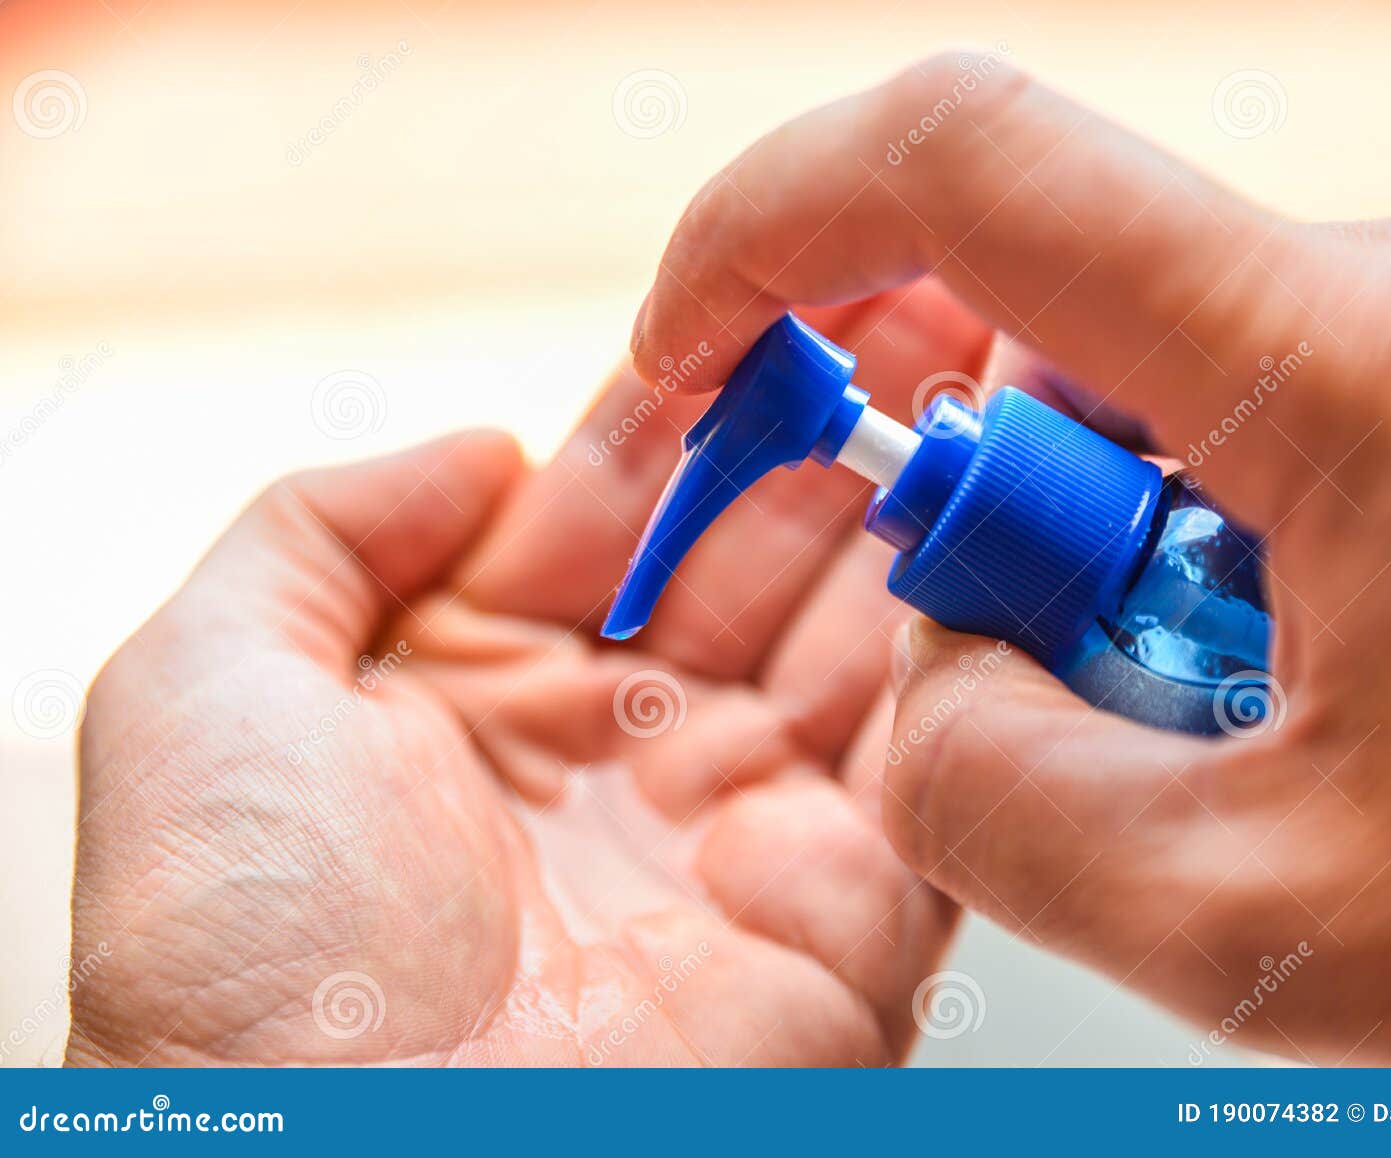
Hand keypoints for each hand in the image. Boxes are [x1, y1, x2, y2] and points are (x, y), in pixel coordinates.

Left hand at [69, 297, 986, 1063]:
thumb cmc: (241, 960)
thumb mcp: (206, 689)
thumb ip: (320, 528)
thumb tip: (475, 443)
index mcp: (482, 690)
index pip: (612, 505)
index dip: (684, 403)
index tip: (758, 302)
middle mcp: (618, 754)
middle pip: (749, 555)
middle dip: (820, 432)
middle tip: (899, 314)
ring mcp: (735, 830)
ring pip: (852, 638)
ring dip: (906, 514)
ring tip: (963, 387)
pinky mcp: (844, 915)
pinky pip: (930, 763)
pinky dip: (964, 654)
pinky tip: (989, 538)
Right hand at [632, 55, 1390, 1064]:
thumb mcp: (1260, 914)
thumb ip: (994, 797)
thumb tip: (922, 688)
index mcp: (1370, 373)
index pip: (970, 165)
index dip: (770, 232)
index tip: (689, 356)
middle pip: (1051, 320)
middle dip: (977, 515)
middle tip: (1025, 688)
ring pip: (1147, 394)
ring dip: (1102, 569)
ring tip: (1226, 737)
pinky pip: (1248, 427)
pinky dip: (1197, 562)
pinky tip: (1290, 694)